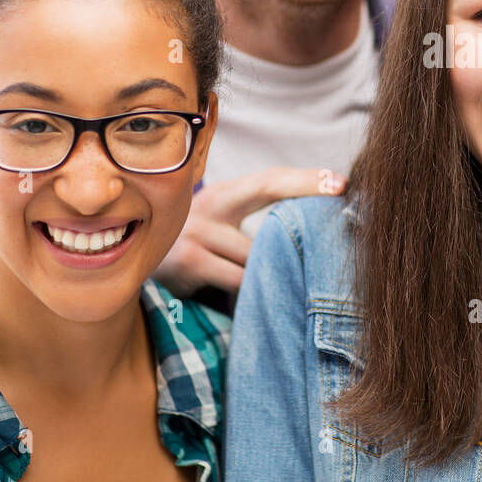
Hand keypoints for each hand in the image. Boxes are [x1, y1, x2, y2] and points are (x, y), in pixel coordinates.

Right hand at [153, 167, 345, 295]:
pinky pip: (239, 280)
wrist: (137, 262)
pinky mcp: (188, 262)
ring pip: (258, 257)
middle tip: (340, 234)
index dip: (308, 181)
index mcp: (225, 193)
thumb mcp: (223, 225)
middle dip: (304, 231)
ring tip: (293, 283)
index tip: (344, 184)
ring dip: (276, 273)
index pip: (271, 180)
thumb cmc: (197, 247)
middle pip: (270, 218)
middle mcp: (210, 205)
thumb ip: (258, 223)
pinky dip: (253, 292)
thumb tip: (318, 224)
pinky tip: (258, 300)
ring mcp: (197, 233)